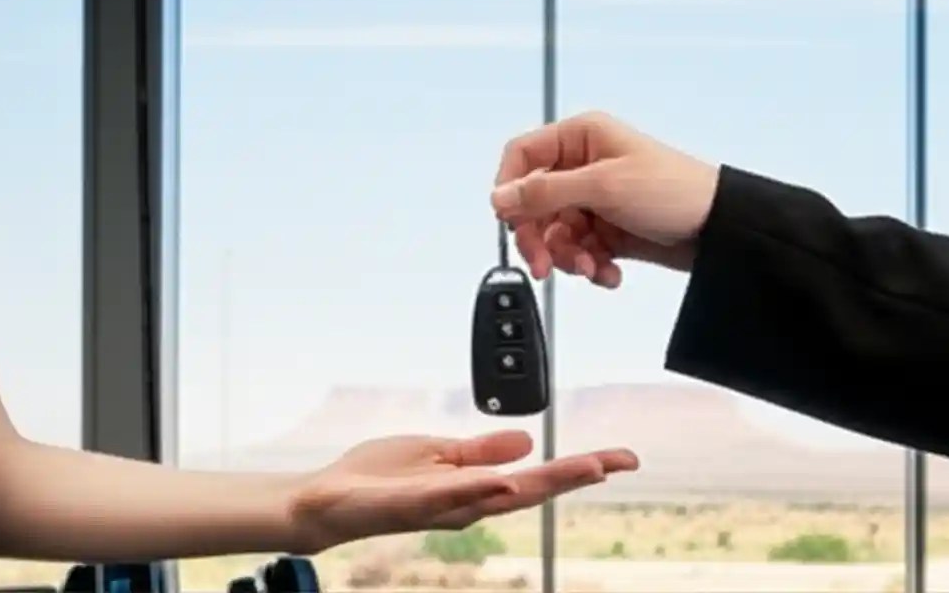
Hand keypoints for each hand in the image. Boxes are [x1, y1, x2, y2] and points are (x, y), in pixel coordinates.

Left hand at [286, 430, 636, 553]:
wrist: (328, 499)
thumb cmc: (379, 478)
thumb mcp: (440, 454)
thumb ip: (483, 451)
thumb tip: (526, 442)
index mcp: (476, 487)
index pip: (538, 477)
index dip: (579, 468)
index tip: (620, 458)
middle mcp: (467, 503)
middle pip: (533, 489)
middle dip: (577, 475)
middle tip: (619, 461)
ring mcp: (441, 507)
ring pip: (501, 496)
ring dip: (543, 482)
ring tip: (584, 467)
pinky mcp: (412, 504)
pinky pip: (450, 497)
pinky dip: (479, 490)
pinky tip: (506, 482)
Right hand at [491, 111, 718, 287]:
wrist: (719, 229)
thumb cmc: (674, 190)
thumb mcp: (604, 186)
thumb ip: (546, 192)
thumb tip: (500, 196)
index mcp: (581, 138)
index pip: (522, 156)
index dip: (510, 190)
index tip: (510, 221)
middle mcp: (584, 165)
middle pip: (533, 203)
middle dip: (538, 237)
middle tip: (544, 265)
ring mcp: (596, 198)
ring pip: (555, 233)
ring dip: (568, 257)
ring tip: (591, 268)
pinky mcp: (608, 228)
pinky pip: (579, 250)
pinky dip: (589, 265)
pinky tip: (608, 273)